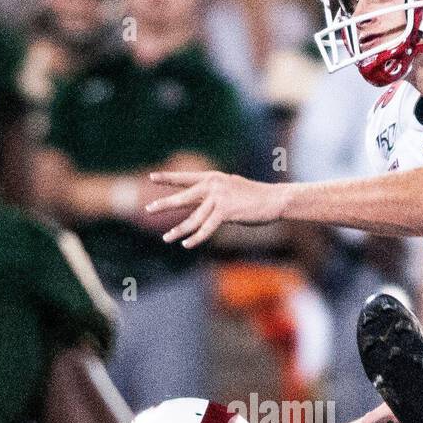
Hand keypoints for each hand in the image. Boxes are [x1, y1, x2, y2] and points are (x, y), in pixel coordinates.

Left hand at [146, 170, 285, 247]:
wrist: (275, 199)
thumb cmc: (255, 197)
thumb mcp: (231, 190)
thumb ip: (214, 196)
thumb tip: (200, 206)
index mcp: (213, 178)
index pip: (186, 178)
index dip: (168, 178)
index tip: (152, 177)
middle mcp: (213, 185)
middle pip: (183, 197)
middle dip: (164, 205)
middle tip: (148, 209)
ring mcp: (219, 198)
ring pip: (193, 218)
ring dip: (178, 230)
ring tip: (166, 238)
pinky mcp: (226, 211)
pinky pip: (206, 228)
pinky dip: (195, 238)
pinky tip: (186, 244)